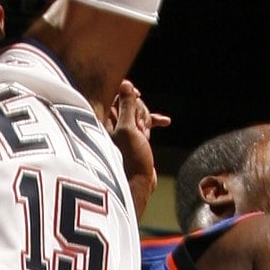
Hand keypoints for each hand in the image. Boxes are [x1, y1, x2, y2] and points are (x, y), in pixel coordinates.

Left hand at [105, 80, 168, 219]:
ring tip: (145, 138)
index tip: (138, 96)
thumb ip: (126, 106)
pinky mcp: (133, 140)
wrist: (138, 186)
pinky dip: (154, 123)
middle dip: (141, 112)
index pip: (117, 96)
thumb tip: (125, 83)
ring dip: (147, 122)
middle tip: (141, 130)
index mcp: (104, 121)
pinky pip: (144, 125)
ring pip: (139, 114)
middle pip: (131, 104)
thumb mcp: (128, 129)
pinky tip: (166, 122)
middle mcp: (111, 125)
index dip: (129, 95)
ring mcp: (123, 132)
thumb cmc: (130, 161)